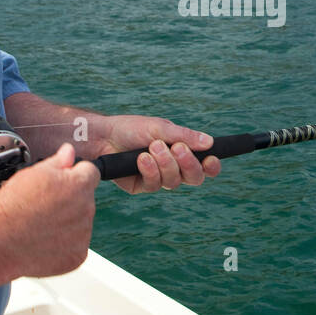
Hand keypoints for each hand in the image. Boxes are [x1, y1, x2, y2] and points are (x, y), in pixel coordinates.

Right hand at [0, 143, 98, 277]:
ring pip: (80, 222)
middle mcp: (86, 210)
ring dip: (67, 222)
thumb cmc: (14, 207)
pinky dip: (63, 245)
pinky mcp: (76, 256)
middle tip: (45, 203)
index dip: (75, 173)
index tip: (63, 179)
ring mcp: (83, 235)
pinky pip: (75, 246)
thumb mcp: (34, 173)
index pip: (90, 171)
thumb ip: (58, 161)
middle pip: (85, 198)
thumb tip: (68, 152)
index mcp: (80, 186)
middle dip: (70, 198)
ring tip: (41, 223)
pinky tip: (43, 240)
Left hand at [91, 115, 220, 193]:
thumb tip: (210, 142)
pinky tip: (141, 159)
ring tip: (152, 147)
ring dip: (165, 164)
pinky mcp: (143, 186)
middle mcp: (173, 167)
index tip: (211, 159)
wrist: (104, 136)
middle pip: (194, 178)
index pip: (203, 165)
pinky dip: (150, 170)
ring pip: (174, 182)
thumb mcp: (160, 128)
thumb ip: (184, 136)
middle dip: (188, 164)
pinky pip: (155, 184)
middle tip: (177, 149)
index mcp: (181, 152)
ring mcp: (158, 178)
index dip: (211, 166)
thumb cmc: (133, 128)